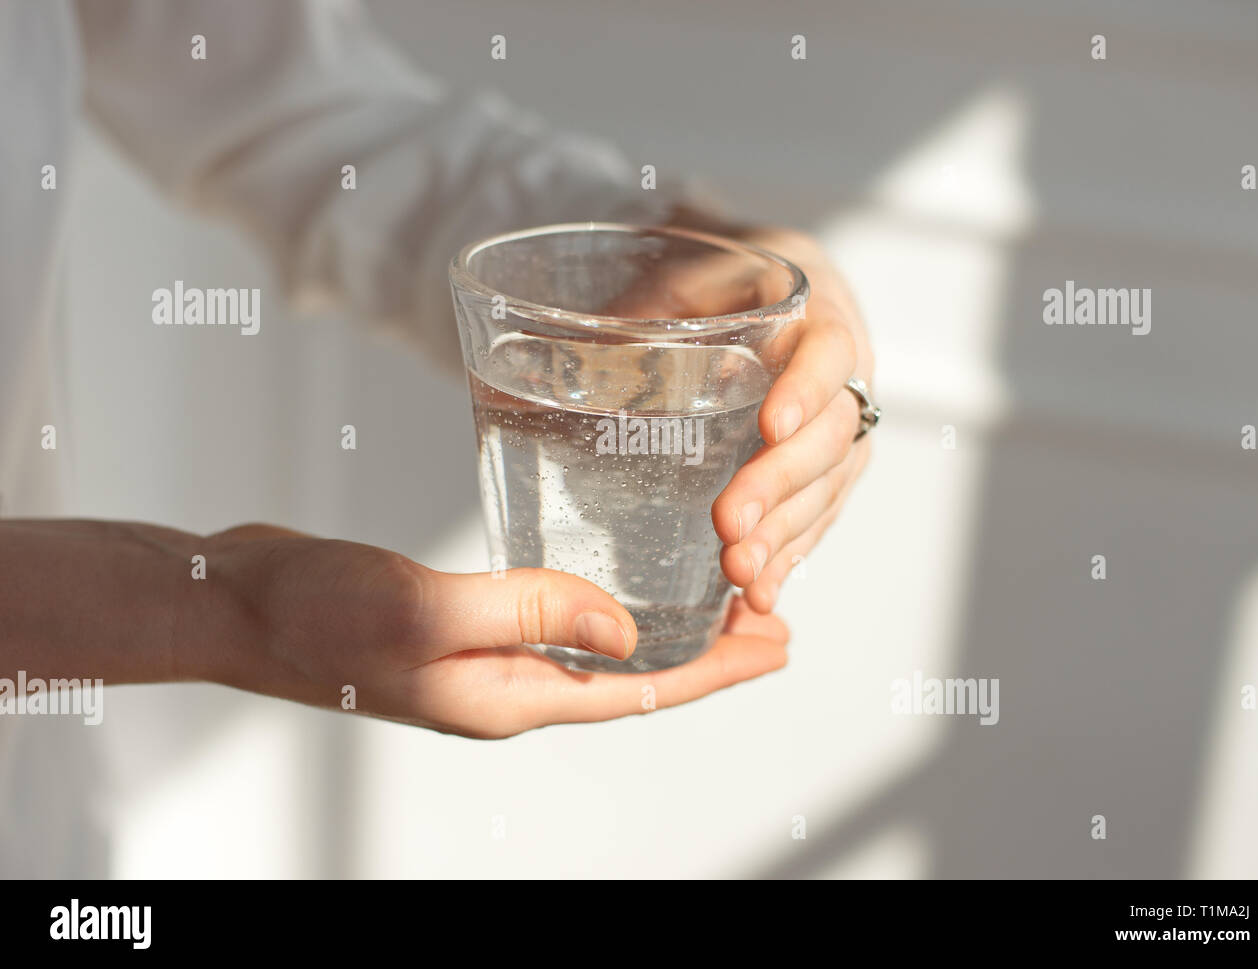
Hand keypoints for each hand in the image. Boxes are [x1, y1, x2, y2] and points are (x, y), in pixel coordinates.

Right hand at [198, 524, 787, 737]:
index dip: (717, 669)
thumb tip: (628, 625)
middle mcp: (508, 686)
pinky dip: (602, 600)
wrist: (242, 602)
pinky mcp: (464, 623)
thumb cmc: (316, 614)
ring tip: (716, 593)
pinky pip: (555, 616)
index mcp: (510, 697)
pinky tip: (617, 575)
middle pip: (633, 676)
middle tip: (774, 613)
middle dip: (709, 650)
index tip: (780, 642)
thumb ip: (531, 612)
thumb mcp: (428, 610)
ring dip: (662, 625)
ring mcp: (485, 658)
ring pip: (598, 647)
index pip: (640, 691)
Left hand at [664, 211, 875, 613]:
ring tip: (740, 573)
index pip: (830, 351)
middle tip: (730, 524)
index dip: (806, 390)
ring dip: (784, 534)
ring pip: (828, 488)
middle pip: (831, 437)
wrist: (754, 294)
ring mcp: (835, 431)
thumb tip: (528, 375)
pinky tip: (759, 591)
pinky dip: (788, 556)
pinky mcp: (824, 473)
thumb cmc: (719, 286)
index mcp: (815, 314)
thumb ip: (637, 318)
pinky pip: (818, 519)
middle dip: (780, 485)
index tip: (769, 426)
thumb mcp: (682, 282)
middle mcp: (840, 377)